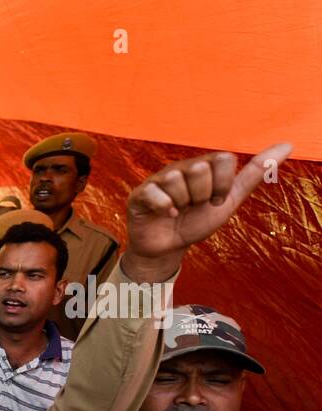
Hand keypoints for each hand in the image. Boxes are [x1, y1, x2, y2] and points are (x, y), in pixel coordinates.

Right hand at [120, 143, 290, 281]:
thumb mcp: (229, 200)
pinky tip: (165, 214)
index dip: (222, 184)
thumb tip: (288, 145)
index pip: (222, 159)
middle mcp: (181, 168)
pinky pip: (155, 192)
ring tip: (178, 211)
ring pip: (176, 180)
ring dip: (182, 203)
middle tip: (194, 206)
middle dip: (201, 195)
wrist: (169, 248)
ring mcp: (159, 179)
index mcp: (202, 166)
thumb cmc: (197, 222)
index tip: (214, 200)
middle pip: (200, 168)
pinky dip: (164, 208)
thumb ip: (254, 173)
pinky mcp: (140, 193)